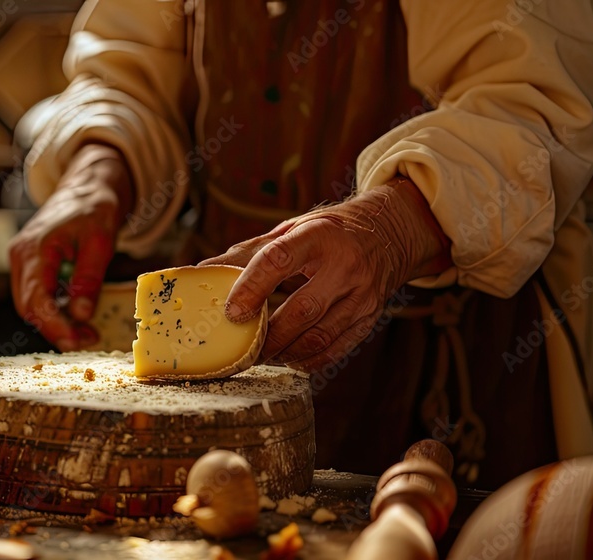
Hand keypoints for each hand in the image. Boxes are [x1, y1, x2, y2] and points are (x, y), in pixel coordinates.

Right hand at [8, 144, 133, 350]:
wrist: (87, 187)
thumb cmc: (94, 208)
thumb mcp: (100, 242)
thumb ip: (88, 278)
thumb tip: (82, 315)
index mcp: (34, 248)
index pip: (37, 299)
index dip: (56, 325)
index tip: (78, 341)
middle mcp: (20, 255)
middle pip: (28, 307)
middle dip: (56, 329)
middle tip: (88, 340)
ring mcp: (21, 260)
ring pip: (30, 304)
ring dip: (56, 322)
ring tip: (86, 332)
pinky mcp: (29, 264)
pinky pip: (36, 295)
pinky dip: (54, 310)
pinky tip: (77, 316)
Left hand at [201, 178, 451, 371]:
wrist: (389, 233)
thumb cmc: (329, 232)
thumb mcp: (292, 230)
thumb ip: (249, 252)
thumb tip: (203, 271)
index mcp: (318, 236)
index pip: (279, 260)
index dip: (252, 288)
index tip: (232, 311)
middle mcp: (345, 264)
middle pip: (302, 309)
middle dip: (268, 336)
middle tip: (242, 347)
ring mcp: (362, 294)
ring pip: (319, 336)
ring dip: (284, 352)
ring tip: (261, 355)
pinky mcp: (369, 318)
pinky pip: (335, 350)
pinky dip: (307, 360)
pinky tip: (288, 358)